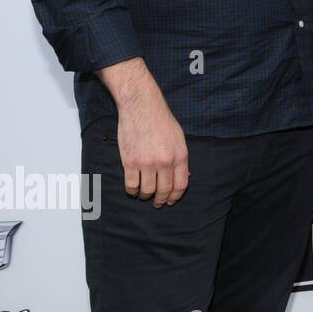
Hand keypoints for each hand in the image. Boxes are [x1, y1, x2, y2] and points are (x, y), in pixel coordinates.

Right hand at [117, 92, 188, 206]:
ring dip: (146, 196)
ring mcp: (147, 163)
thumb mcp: (179, 139)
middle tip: (158, 203)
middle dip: (161, 200)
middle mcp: (165, 162)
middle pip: (164, 190)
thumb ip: (180, 158)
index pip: (181, 184)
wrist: (142, 108)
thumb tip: (182, 176)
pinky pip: (131, 184)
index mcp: (180, 156)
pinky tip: (133, 190)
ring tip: (144, 196)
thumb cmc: (162, 121)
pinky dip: (132, 191)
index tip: (171, 200)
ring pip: (147, 190)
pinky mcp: (130, 162)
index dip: (176, 196)